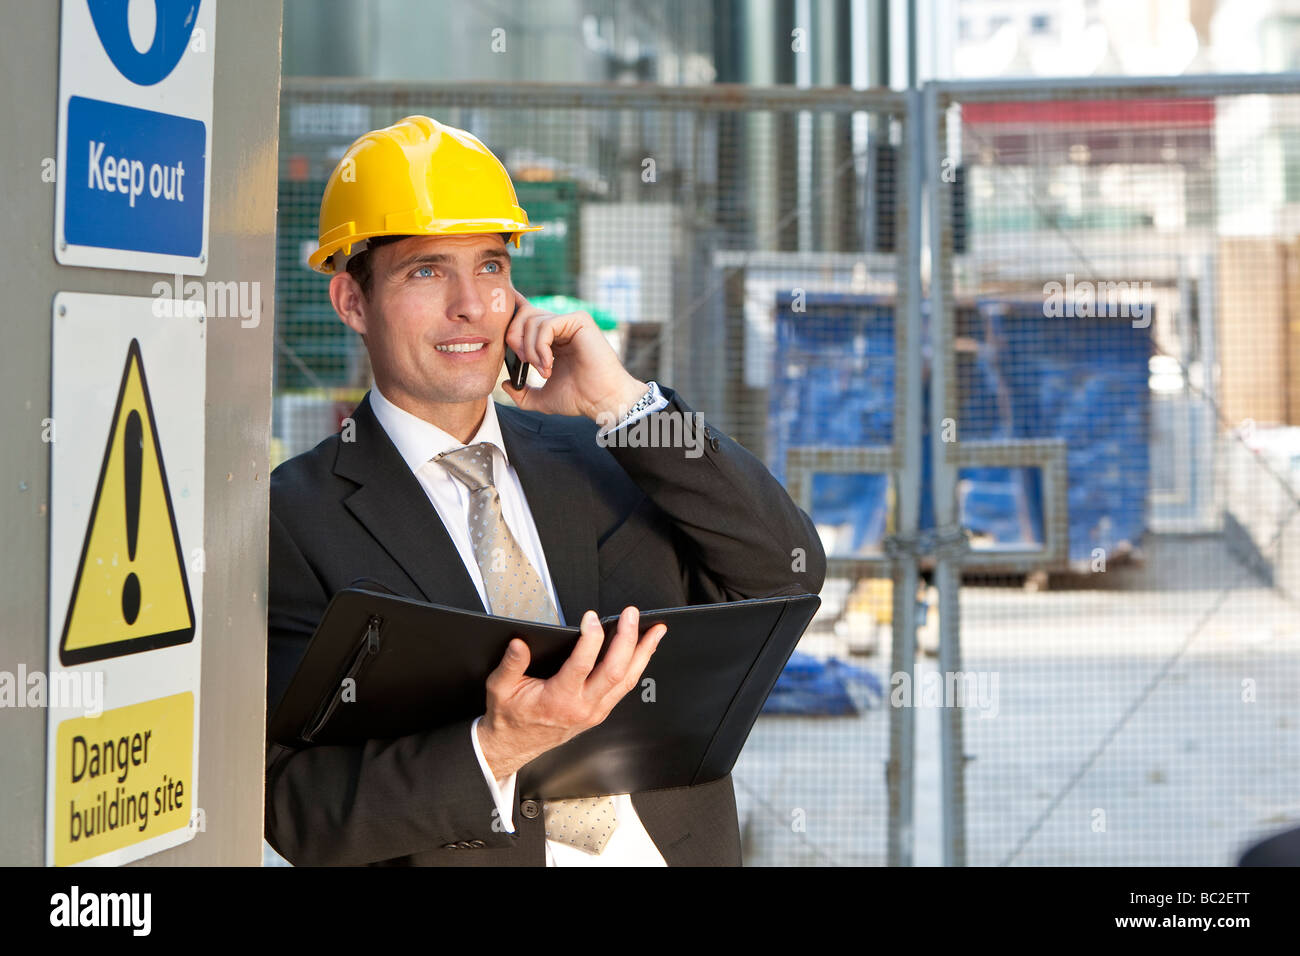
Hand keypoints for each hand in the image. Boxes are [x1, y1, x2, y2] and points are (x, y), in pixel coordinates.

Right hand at [476, 606, 664, 778]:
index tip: (591, 618)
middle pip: (615, 672)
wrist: (515, 745)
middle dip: (626, 639)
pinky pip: (625, 687)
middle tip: (631, 615)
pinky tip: (644, 650)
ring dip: (644, 653)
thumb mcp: (499, 689)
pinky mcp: (601, 710)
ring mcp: (596, 711)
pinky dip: (638, 665)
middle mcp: (582, 707)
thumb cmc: (510, 717)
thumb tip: (518, 644)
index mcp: (558, 700)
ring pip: (628, 681)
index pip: (581, 666)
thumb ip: (510, 665)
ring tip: (655, 630)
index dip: (590, 639)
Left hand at [500, 288, 647, 423]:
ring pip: (532, 320)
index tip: (497, 328)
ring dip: (530, 350)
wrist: (600, 402)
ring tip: (544, 371)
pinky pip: (547, 325)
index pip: (526, 318)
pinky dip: (541, 347)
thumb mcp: (542, 399)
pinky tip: (549, 365)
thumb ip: (522, 393)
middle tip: (523, 362)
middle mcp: (561, 328)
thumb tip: (505, 383)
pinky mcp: (579, 320)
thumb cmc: (578, 399)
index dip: (511, 316)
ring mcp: (570, 322)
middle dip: (514, 337)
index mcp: (552, 340)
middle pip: (524, 314)